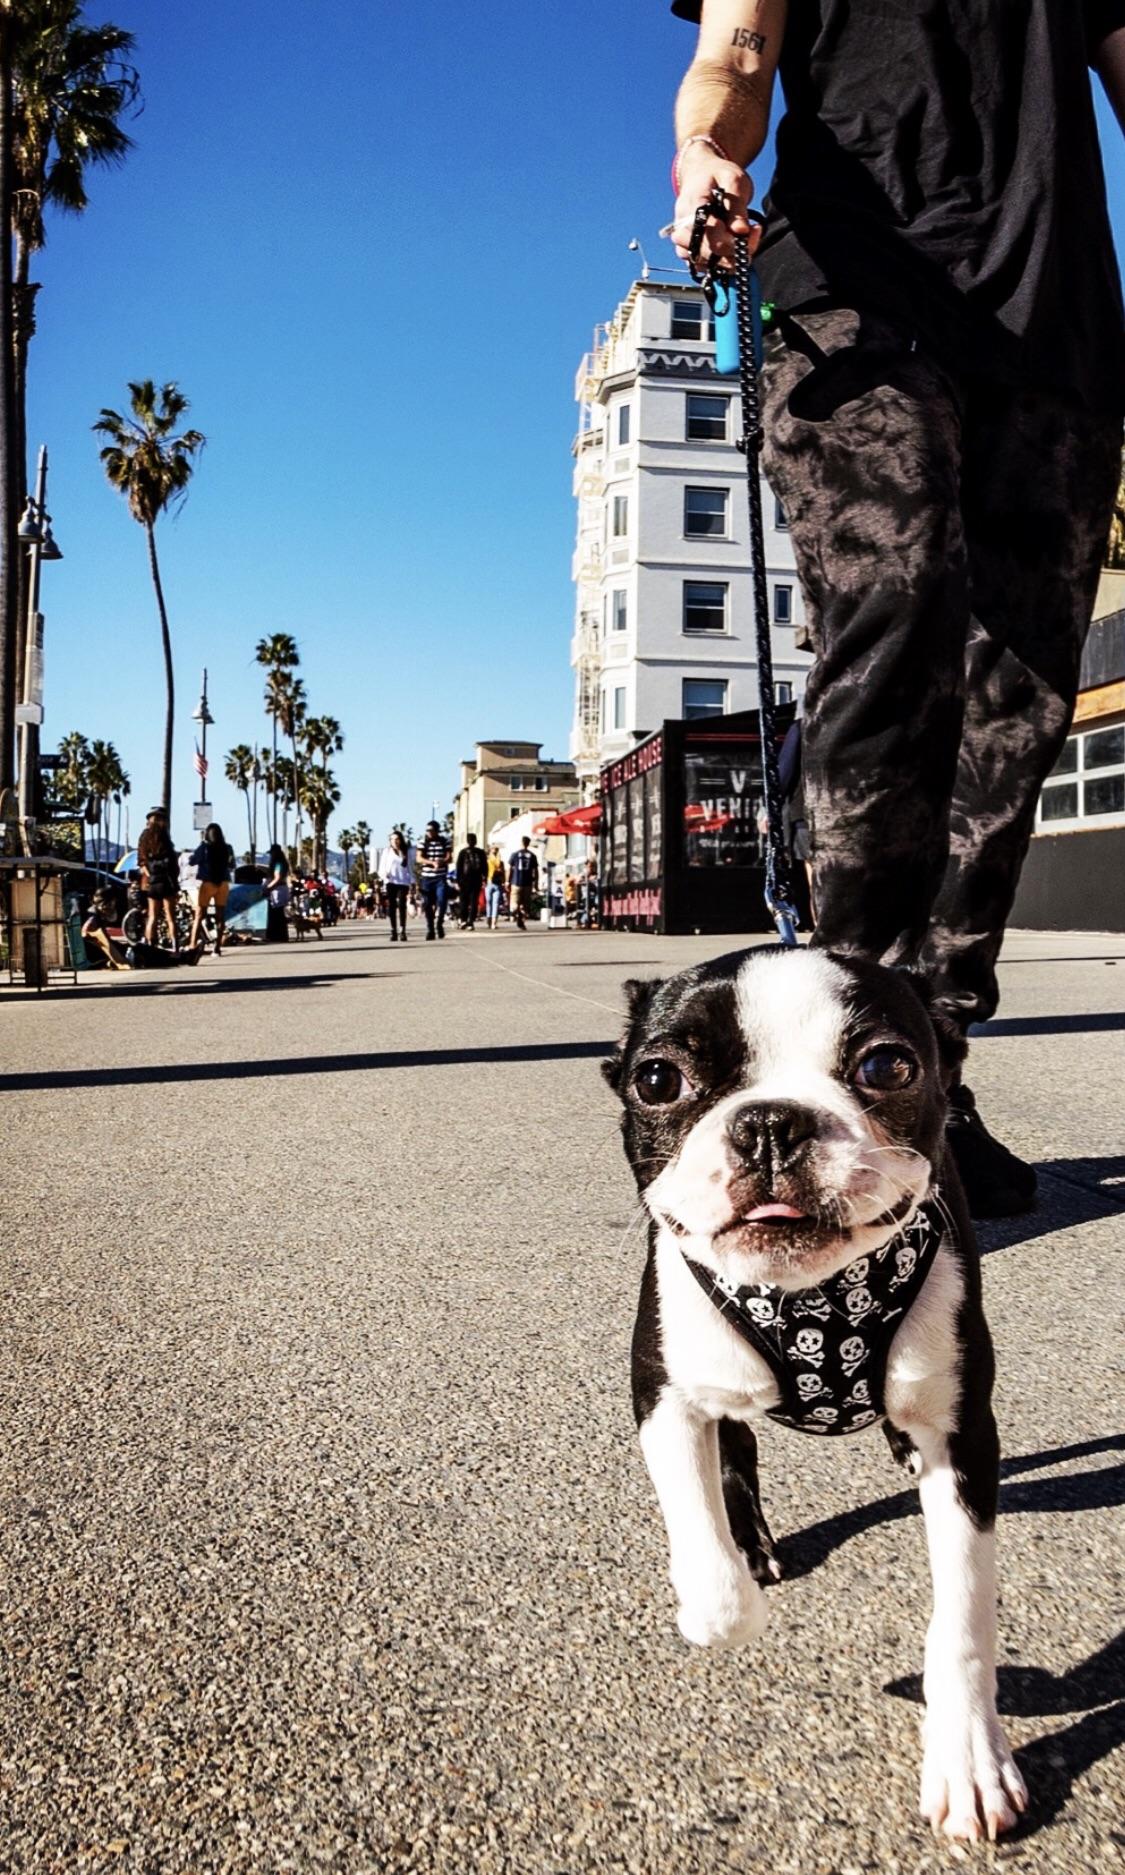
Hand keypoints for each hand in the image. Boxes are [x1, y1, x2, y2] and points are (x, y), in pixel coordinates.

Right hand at [670, 146, 756, 271]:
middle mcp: (682, 228)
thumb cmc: (717, 175)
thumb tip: (741, 231)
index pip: (709, 235)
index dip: (732, 240)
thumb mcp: (733, 179)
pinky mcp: (690, 252)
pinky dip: (724, 262)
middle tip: (754, 234)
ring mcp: (684, 243)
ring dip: (731, 259)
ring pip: (706, 264)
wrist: (700, 174)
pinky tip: (734, 246)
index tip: (754, 231)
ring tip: (745, 239)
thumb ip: (737, 206)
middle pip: (706, 254)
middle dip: (734, 251)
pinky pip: (706, 267)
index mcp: (691, 207)